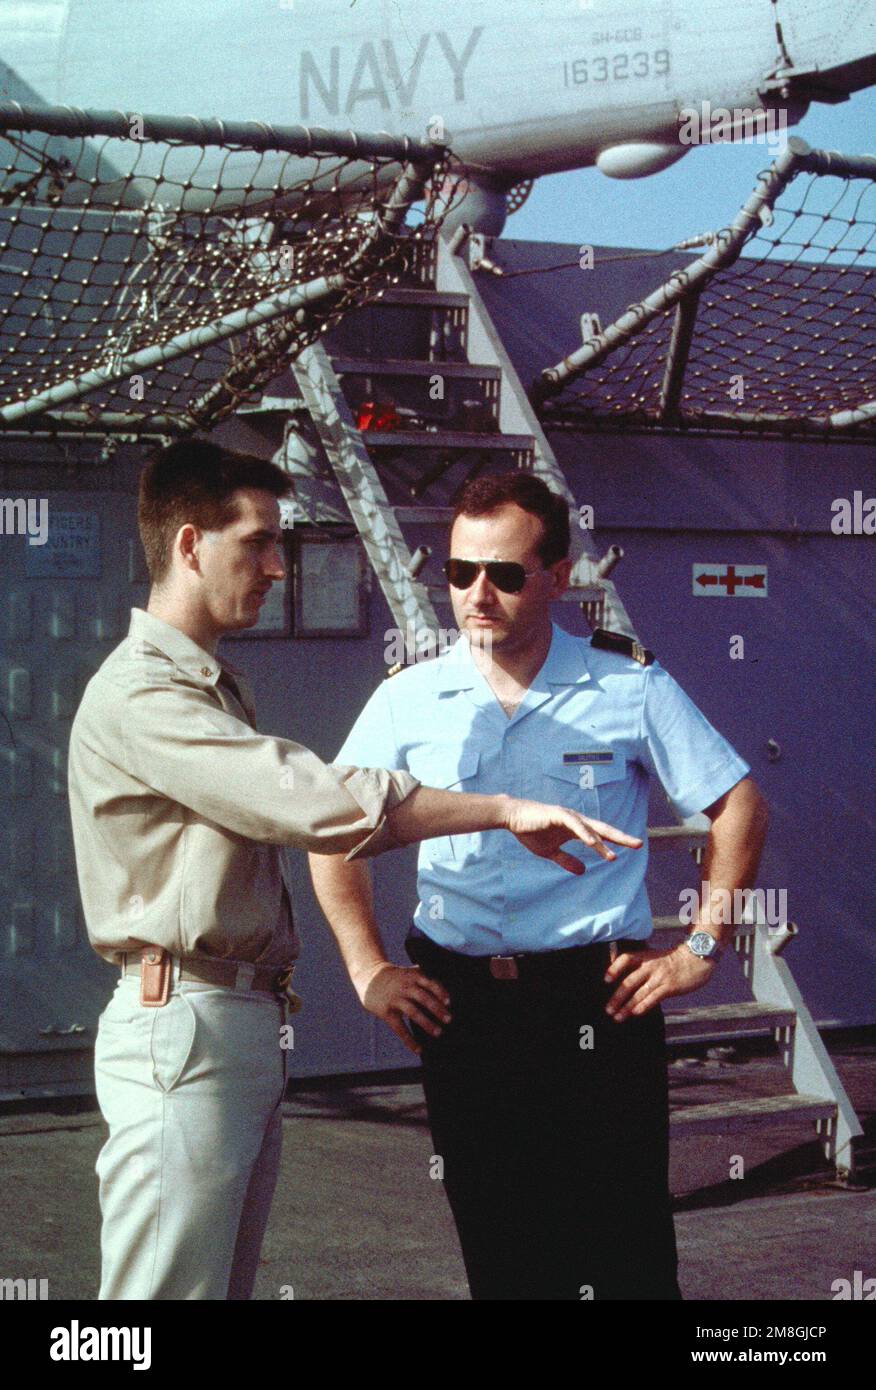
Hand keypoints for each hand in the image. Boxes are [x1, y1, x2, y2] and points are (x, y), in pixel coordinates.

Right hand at [352, 962, 451, 1055]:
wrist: (369, 976)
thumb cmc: (395, 977)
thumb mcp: (409, 972)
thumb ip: (425, 978)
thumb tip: (446, 992)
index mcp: (413, 976)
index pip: (430, 983)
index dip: (440, 992)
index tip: (449, 1002)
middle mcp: (405, 987)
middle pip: (424, 997)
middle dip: (437, 1009)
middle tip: (448, 1020)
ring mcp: (395, 999)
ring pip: (413, 1012)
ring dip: (427, 1023)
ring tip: (438, 1032)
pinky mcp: (386, 1011)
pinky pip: (399, 1028)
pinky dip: (409, 1040)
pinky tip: (418, 1049)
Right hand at [503, 798, 642, 874]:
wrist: (512, 818)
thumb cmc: (530, 831)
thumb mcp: (550, 852)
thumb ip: (567, 860)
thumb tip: (583, 871)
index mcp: (576, 829)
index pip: (601, 836)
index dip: (616, 841)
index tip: (633, 848)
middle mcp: (576, 821)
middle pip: (603, 829)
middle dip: (621, 837)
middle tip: (639, 844)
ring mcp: (568, 817)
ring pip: (591, 830)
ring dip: (603, 842)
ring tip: (614, 856)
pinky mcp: (558, 815)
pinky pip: (575, 825)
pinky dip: (585, 834)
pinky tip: (594, 843)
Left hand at [603, 942, 715, 1020]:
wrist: (697, 958)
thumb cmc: (672, 960)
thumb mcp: (654, 956)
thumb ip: (639, 964)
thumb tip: (622, 978)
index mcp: (644, 956)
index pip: (625, 959)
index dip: (614, 968)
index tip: (606, 980)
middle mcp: (650, 966)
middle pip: (629, 981)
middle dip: (617, 997)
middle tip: (608, 1009)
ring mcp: (660, 977)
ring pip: (639, 993)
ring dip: (626, 1007)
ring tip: (617, 1017)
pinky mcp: (670, 987)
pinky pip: (653, 998)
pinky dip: (643, 1006)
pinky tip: (635, 1013)